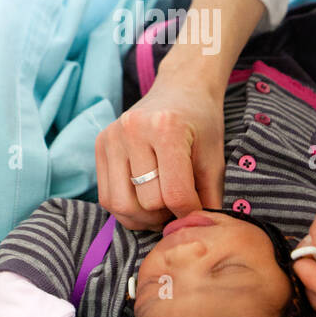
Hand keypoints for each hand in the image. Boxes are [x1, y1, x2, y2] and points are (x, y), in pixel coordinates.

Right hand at [95, 71, 225, 230]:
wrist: (181, 88)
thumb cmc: (202, 123)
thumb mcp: (215, 157)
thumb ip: (210, 195)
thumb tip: (199, 229)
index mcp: (167, 128)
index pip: (176, 194)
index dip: (190, 213)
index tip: (198, 211)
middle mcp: (133, 129)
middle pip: (147, 203)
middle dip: (166, 214)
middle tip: (178, 207)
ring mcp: (112, 136)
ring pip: (121, 205)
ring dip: (143, 217)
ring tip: (160, 208)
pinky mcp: (100, 144)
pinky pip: (106, 196)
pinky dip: (126, 208)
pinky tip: (143, 200)